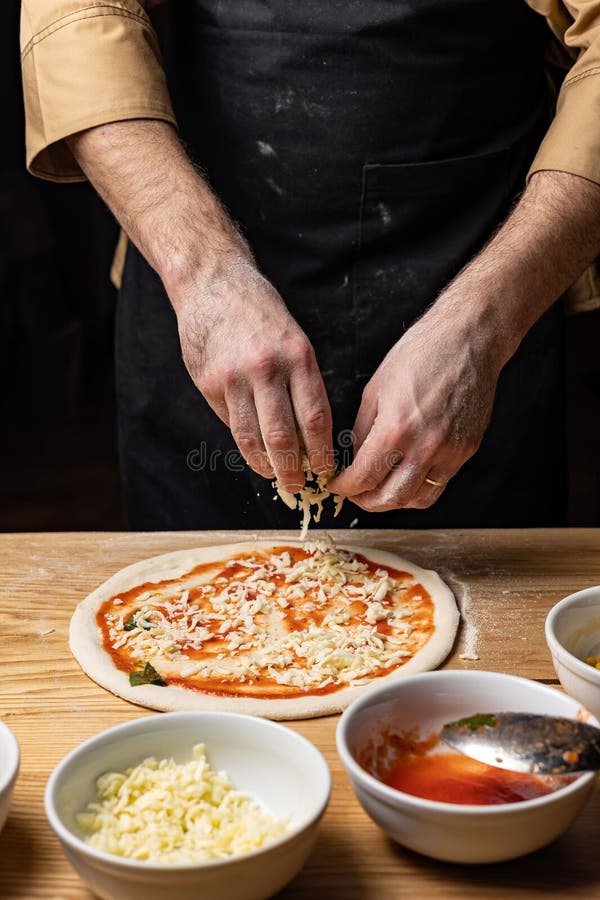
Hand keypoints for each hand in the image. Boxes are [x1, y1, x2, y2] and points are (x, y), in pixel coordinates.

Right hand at [173, 258, 333, 491]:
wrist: (214, 284)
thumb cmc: (262, 314)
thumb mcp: (295, 340)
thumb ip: (301, 383)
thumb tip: (308, 436)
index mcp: (297, 357)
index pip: (315, 417)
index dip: (321, 451)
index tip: (325, 470)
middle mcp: (266, 369)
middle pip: (283, 436)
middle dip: (293, 470)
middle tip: (299, 487)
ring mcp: (233, 377)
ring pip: (251, 437)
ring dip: (265, 464)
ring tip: (274, 477)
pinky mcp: (208, 383)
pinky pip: (229, 422)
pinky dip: (243, 440)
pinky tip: (252, 450)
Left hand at [328, 310, 500, 510]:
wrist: (468, 340)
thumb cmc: (421, 354)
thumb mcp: (376, 388)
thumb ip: (363, 429)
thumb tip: (354, 458)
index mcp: (396, 430)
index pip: (363, 478)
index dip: (344, 488)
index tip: (337, 485)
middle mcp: (425, 447)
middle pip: (389, 499)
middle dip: (365, 501)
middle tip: (354, 493)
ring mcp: (450, 452)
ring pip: (417, 500)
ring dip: (393, 501)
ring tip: (380, 489)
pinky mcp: (466, 451)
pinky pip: (439, 485)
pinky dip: (419, 489)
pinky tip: (407, 477)